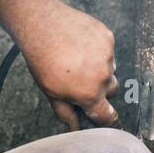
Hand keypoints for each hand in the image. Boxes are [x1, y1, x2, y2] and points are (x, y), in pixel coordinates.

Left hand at [18, 0, 119, 129]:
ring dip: (99, 66)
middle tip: (82, 78)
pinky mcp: (108, 38)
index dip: (106, 117)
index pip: (108, 115)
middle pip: (112, 90)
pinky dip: (98, 48)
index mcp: (89, 94)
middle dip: (100, 88)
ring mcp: (108, 56)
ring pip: (110, 68)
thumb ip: (65, 111)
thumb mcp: (50, 92)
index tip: (104, 114)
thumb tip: (74, 127)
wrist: (41, 25)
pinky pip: (108, 49)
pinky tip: (80, 44)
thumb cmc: (42, 60)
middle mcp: (103, 76)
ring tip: (77, 58)